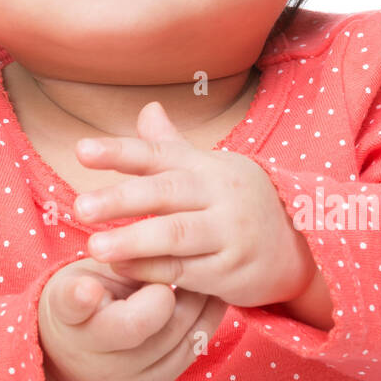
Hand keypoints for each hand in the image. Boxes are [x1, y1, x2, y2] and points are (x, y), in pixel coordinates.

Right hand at [38, 255, 227, 380]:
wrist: (78, 360)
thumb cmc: (84, 300)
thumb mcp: (83, 275)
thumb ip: (114, 264)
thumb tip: (160, 248)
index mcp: (67, 316)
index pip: (71, 306)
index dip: (80, 298)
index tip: (88, 288)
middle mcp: (91, 355)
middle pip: (138, 322)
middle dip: (166, 289)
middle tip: (179, 262)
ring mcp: (124, 378)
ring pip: (175, 336)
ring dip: (195, 301)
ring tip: (200, 273)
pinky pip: (191, 349)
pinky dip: (205, 319)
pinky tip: (208, 296)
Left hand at [72, 100, 318, 308]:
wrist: (300, 246)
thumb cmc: (237, 202)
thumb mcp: (210, 169)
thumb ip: (171, 144)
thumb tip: (147, 108)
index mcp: (205, 164)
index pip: (157, 152)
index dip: (119, 151)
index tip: (81, 151)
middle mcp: (217, 193)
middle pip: (164, 192)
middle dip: (121, 199)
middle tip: (80, 207)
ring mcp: (227, 232)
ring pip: (175, 235)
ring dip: (133, 241)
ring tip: (94, 247)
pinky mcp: (231, 270)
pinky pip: (186, 271)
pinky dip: (153, 271)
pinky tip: (123, 270)